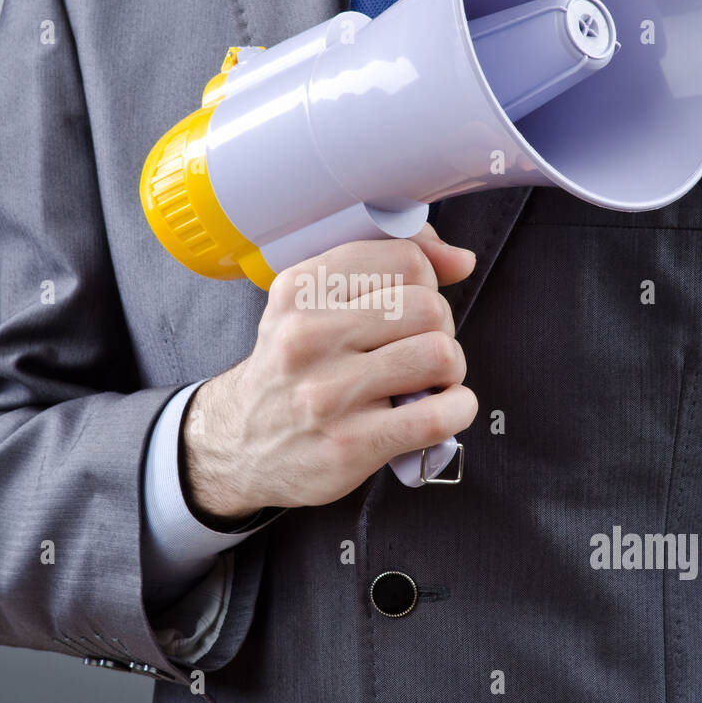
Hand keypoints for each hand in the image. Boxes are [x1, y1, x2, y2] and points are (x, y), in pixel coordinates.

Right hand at [180, 224, 477, 520]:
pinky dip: (458, 410)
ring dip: (449, 371)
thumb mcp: (314, 303)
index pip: (406, 259)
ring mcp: (328, 393)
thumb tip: (462, 260)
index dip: (427, 282)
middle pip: (429, 307)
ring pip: (440, 355)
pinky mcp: (351, 443)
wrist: (239, 444)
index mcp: (301, 290)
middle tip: (418, 349)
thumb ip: (386, 266)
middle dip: (440, 329)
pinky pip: (438, 415)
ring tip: (425, 381)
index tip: (412, 304)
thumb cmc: (292, 370)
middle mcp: (308, 336)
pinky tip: (440, 410)